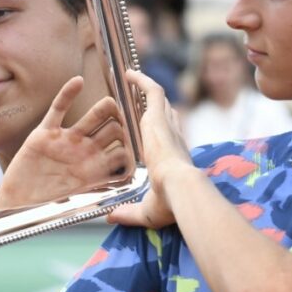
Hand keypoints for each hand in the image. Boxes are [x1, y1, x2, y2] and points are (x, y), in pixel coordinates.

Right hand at [0, 76, 131, 211]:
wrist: (18, 203)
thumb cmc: (46, 205)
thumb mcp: (76, 199)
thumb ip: (97, 192)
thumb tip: (123, 201)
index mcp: (94, 167)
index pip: (121, 151)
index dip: (132, 146)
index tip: (143, 140)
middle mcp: (83, 150)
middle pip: (111, 129)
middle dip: (122, 124)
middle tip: (131, 117)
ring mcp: (65, 140)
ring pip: (91, 117)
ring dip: (103, 109)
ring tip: (112, 102)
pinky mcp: (43, 133)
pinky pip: (58, 108)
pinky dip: (68, 94)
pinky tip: (78, 81)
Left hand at [107, 69, 194, 228]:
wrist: (180, 189)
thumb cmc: (170, 204)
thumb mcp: (147, 211)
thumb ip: (129, 212)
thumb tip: (111, 217)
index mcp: (175, 159)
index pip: (169, 139)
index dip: (161, 131)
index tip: (150, 127)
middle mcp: (175, 137)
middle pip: (167, 115)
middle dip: (156, 106)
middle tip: (141, 99)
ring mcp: (168, 125)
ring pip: (160, 100)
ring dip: (147, 88)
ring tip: (133, 78)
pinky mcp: (159, 116)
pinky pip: (152, 91)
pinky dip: (142, 80)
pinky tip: (128, 73)